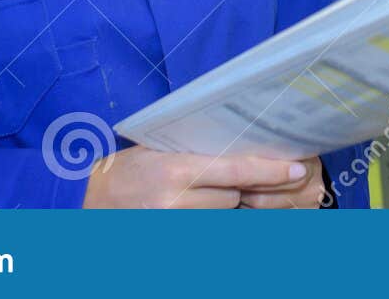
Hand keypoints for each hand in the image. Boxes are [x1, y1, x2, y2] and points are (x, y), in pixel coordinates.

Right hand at [82, 145, 321, 208]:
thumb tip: (246, 152)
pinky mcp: (171, 239)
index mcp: (177, 168)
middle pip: (234, 197)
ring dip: (221, 205)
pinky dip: (208, 219)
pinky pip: (207, 230)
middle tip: (228, 179)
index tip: (298, 169)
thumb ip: (200, 152)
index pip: (236, 170)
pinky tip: (196, 210)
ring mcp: (173, 223)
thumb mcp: (164, 149)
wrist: (90, 199)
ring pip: (223, 214)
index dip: (270, 171)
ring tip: (197, 194)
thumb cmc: (131, 166)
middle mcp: (177, 199)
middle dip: (237, 188)